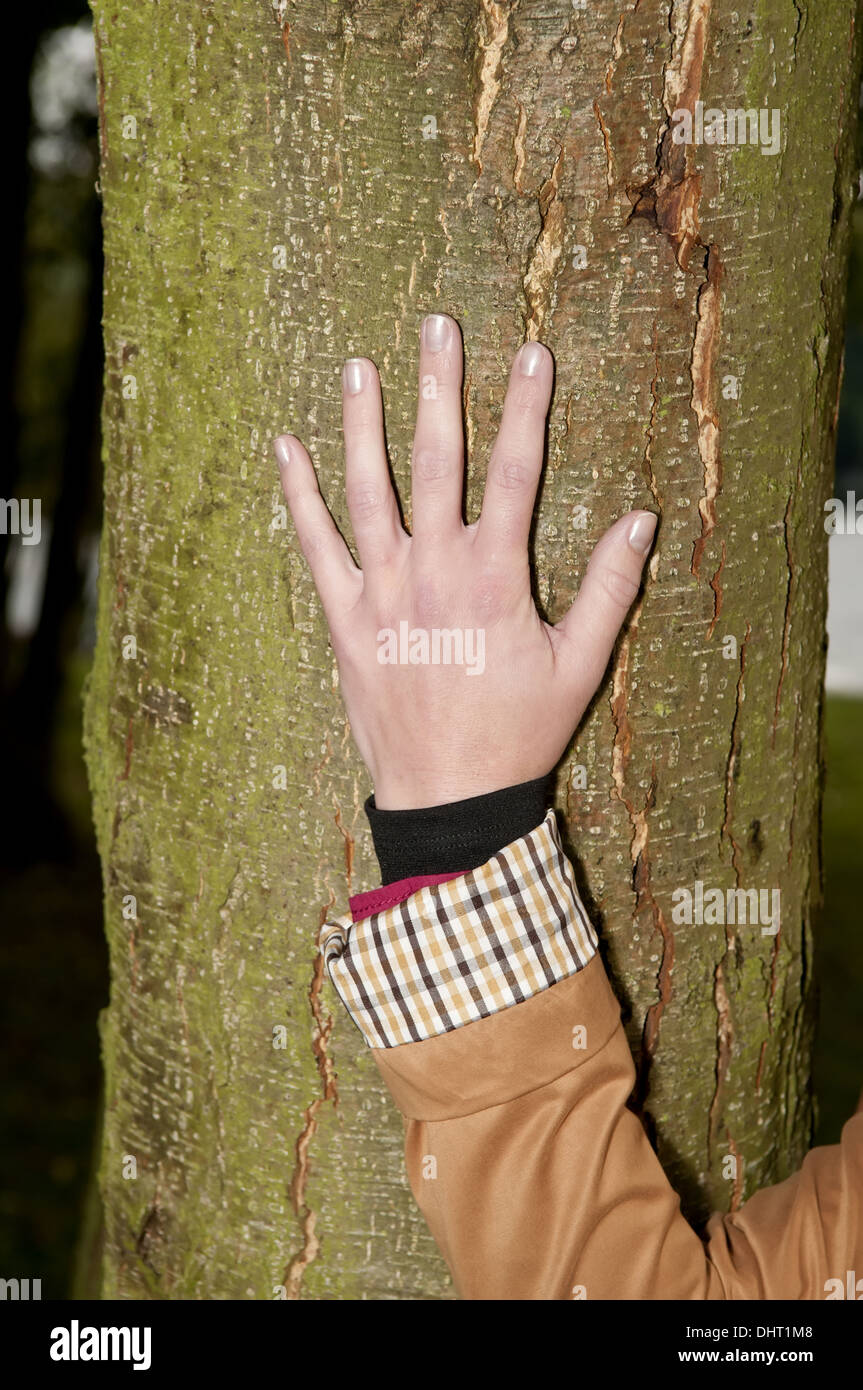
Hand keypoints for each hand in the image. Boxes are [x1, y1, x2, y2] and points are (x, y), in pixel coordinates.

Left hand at [273, 314, 655, 809]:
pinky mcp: (346, 619)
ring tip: (359, 364)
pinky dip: (298, 497)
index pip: (515, 472)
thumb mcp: (581, 666)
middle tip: (436, 325)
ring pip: (369, 490)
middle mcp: (435, 570)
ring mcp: (383, 592)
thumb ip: (611, 590)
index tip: (531, 351)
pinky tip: (285, 448)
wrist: (451, 798)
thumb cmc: (520, 732)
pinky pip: (315, 547)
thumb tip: (641, 520)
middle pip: (438, 460)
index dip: (525, 407)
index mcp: (495, 577)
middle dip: (440, 387)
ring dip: (363, 423)